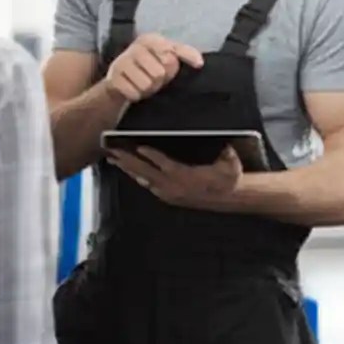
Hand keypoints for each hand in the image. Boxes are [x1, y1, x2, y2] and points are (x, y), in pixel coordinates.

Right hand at [103, 34, 203, 103]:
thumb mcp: (168, 55)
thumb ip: (186, 54)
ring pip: (146, 85)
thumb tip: (199, 63)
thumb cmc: (149, 66)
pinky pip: (133, 94)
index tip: (166, 69)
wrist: (119, 80)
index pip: (170, 59)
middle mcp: (135, 47)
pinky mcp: (112, 78)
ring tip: (143, 83)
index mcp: (151, 39)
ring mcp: (121, 62)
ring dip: (147, 90)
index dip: (171, 70)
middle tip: (152, 78)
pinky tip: (132, 89)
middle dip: (159, 82)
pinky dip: (136, 96)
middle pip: (159, 74)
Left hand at [108, 146, 241, 209]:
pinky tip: (127, 170)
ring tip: (113, 159)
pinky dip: (136, 176)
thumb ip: (228, 156)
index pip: (165, 164)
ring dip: (127, 169)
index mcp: (185, 176)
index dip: (152, 156)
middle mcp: (172, 185)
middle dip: (128, 160)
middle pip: (145, 171)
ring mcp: (167, 192)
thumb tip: (227, 146)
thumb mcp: (231, 166)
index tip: (139, 147)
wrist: (227, 197)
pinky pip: (147, 184)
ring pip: (143, 179)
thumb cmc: (227, 178)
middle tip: (113, 150)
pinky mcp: (166, 195)